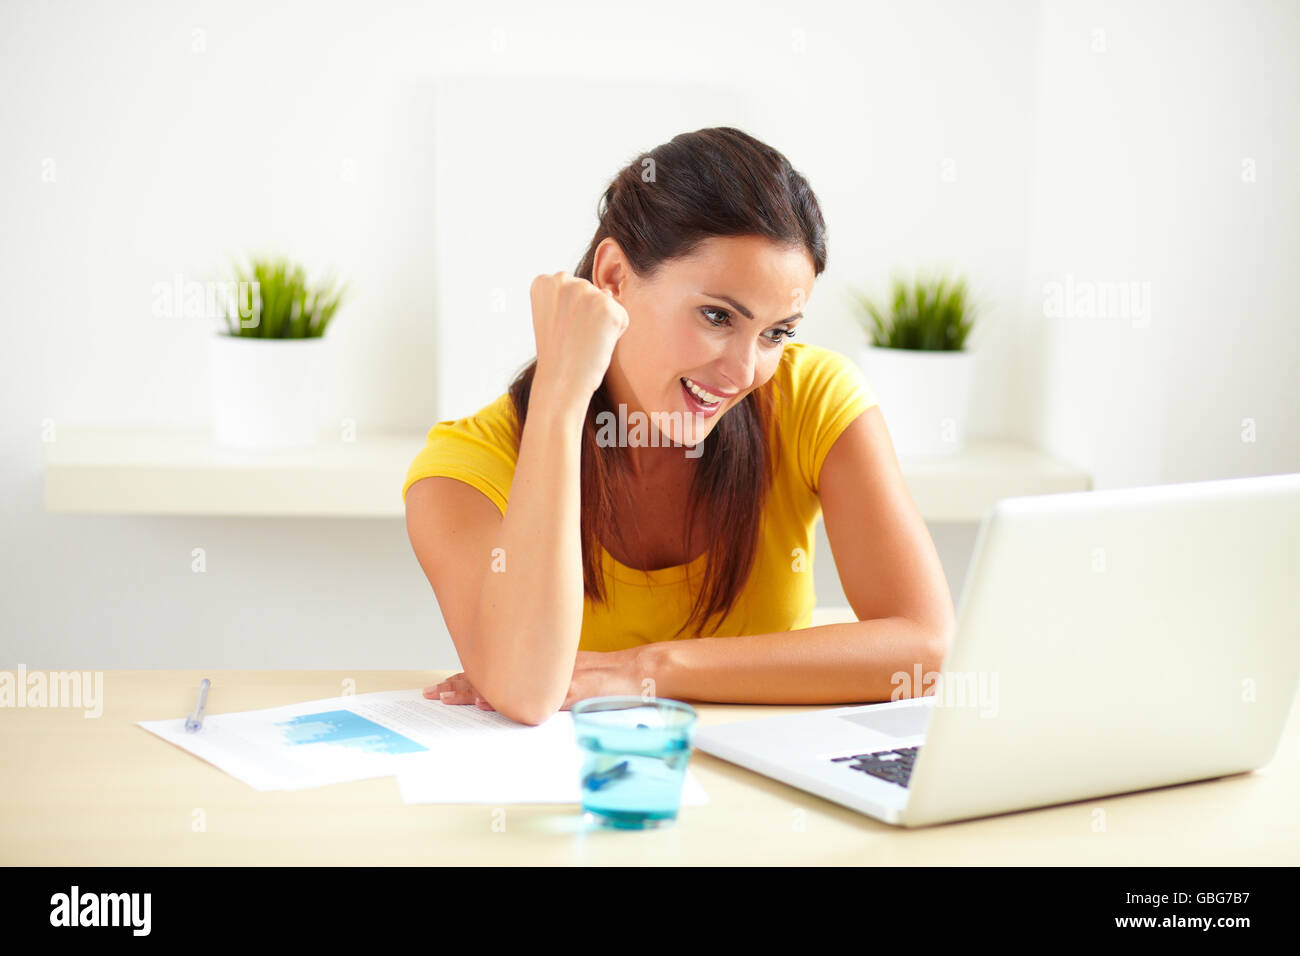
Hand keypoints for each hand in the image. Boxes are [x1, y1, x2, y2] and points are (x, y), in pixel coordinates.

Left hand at [422, 647, 652, 712]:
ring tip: (448, 698)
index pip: (493, 670)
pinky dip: (511, 700)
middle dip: (459, 686)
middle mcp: (539, 669)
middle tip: (432, 694)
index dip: (465, 679)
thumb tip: (504, 696)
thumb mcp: (565, 675)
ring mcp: (552, 680)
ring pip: (506, 684)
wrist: (636, 673)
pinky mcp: (567, 692)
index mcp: (535, 666)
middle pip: (492, 675)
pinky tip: (491, 704)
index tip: (441, 687)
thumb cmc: (602, 679)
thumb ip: (538, 681)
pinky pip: (532, 698)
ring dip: (474, 691)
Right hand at [528, 271, 629, 408]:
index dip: (569, 314)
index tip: (559, 330)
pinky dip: (615, 334)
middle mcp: (563, 280)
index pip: (572, 289)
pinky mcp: (608, 306)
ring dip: (602, 324)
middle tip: (572, 338)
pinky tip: (597, 344)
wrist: (561, 381)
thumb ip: (574, 297)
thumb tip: (608, 292)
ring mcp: (586, 291)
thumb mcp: (555, 318)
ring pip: (608, 304)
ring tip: (584, 341)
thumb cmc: (558, 354)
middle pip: (591, 294)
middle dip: (588, 316)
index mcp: (544, 282)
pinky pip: (622, 317)